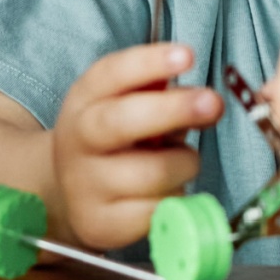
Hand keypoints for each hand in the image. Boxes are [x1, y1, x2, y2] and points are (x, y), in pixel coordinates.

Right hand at [50, 43, 219, 247]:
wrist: (66, 192)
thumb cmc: (112, 140)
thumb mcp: (122, 104)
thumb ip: (156, 92)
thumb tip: (195, 92)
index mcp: (84, 100)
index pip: (112, 74)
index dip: (150, 63)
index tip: (187, 55)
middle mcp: (78, 140)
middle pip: (122, 121)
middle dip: (173, 110)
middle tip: (213, 103)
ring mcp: (86, 185)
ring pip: (153, 172)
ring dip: (184, 163)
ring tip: (183, 159)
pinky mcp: (101, 224)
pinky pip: (157, 211)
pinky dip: (176, 198)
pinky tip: (169, 190)